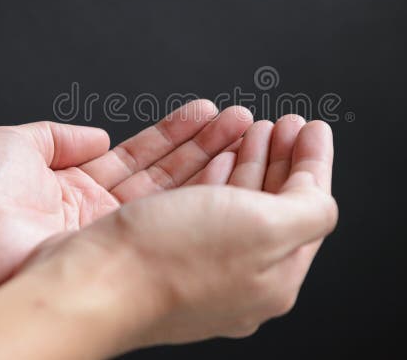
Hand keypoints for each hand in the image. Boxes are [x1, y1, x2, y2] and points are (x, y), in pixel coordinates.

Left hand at [0, 100, 252, 289]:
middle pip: (165, 173)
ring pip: (173, 194)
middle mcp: (99, 212)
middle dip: (206, 146)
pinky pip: (163, 215)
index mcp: (75, 186)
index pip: (139, 155)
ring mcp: (111, 234)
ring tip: (247, 136)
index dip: (176, 133)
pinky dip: (196, 193)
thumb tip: (100, 135)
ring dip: (211, 163)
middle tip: (243, 122)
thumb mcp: (16, 143)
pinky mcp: (116, 250)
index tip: (208, 113)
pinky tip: (227, 170)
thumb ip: (61, 136)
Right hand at [22, 117, 336, 348]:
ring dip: (243, 155)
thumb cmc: (171, 261)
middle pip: (269, 204)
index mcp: (273, 278)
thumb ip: (311, 209)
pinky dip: (205, 168)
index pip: (309, 210)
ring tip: (248, 124)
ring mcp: (195, 262)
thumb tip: (319, 194)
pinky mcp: (158, 247)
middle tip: (281, 122)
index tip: (313, 128)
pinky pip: (192, 201)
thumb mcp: (267, 229)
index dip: (313, 162)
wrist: (87, 284)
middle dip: (279, 156)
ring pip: (229, 198)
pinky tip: (211, 151)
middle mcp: (237, 275)